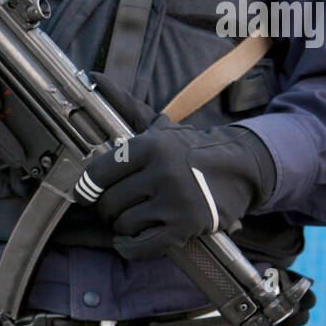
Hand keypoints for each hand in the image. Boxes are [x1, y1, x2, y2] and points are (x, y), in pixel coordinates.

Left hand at [77, 74, 274, 260]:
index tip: (85, 193)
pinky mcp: (186, 226)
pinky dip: (129, 247)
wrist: (241, 167)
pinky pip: (142, 246)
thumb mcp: (159, 126)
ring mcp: (176, 201)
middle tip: (116, 206)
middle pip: (110, 202)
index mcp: (151, 145)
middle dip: (108, 207)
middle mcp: (162, 171)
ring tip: (134, 217)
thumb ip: (123, 106)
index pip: (101, 171)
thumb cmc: (190, 148)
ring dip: (123, 225)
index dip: (88, 186)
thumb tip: (92, 78)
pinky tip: (128, 241)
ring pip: (124, 224)